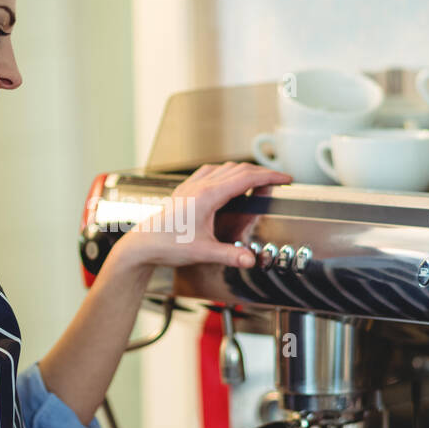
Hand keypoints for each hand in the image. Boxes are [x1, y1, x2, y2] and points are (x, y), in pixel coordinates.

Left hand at [114, 162, 290, 269]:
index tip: (285, 178)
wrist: (143, 244)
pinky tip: (228, 181)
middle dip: (262, 172)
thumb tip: (250, 259)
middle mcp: (199, 186)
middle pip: (238, 169)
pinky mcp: (184, 190)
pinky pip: (210, 172)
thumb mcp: (204, 252)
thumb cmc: (167, 245)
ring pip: (224, 168)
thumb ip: (230, 256)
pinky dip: (227, 173)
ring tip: (258, 181)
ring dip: (244, 171)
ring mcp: (191, 186)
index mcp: (208, 196)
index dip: (269, 177)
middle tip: (278, 180)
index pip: (246, 178)